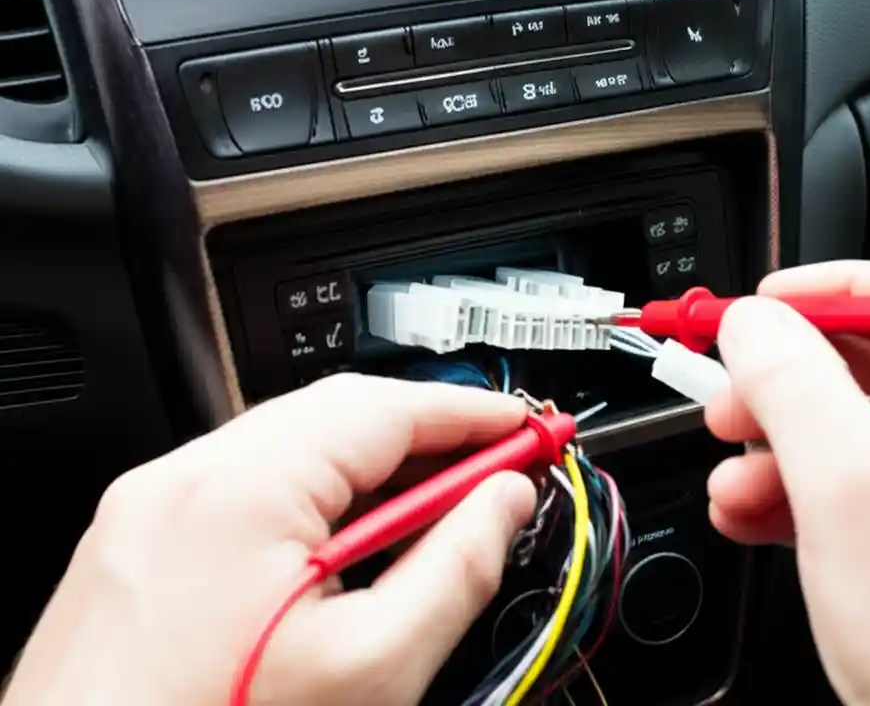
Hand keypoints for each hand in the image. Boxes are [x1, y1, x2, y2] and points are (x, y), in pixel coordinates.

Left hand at [2, 375, 535, 705]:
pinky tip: (352, 550)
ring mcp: (147, 512)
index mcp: (240, 490)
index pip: (385, 407)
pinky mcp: (133, 549)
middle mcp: (181, 480)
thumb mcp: (373, 667)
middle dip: (429, 440)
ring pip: (290, 452)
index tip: (529, 433)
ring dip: (373, 472)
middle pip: (335, 418)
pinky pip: (246, 491)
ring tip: (434, 521)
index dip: (474, 415)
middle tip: (498, 474)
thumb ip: (457, 569)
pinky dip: (315, 502)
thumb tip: (504, 502)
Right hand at [704, 260, 869, 704]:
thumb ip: (790, 382)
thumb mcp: (847, 489)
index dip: (828, 291)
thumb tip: (755, 323)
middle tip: (731, 400)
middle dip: (795, 387)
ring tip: (736, 484)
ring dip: (798, 455)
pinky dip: (831, 504)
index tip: (760, 307)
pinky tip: (768, 523)